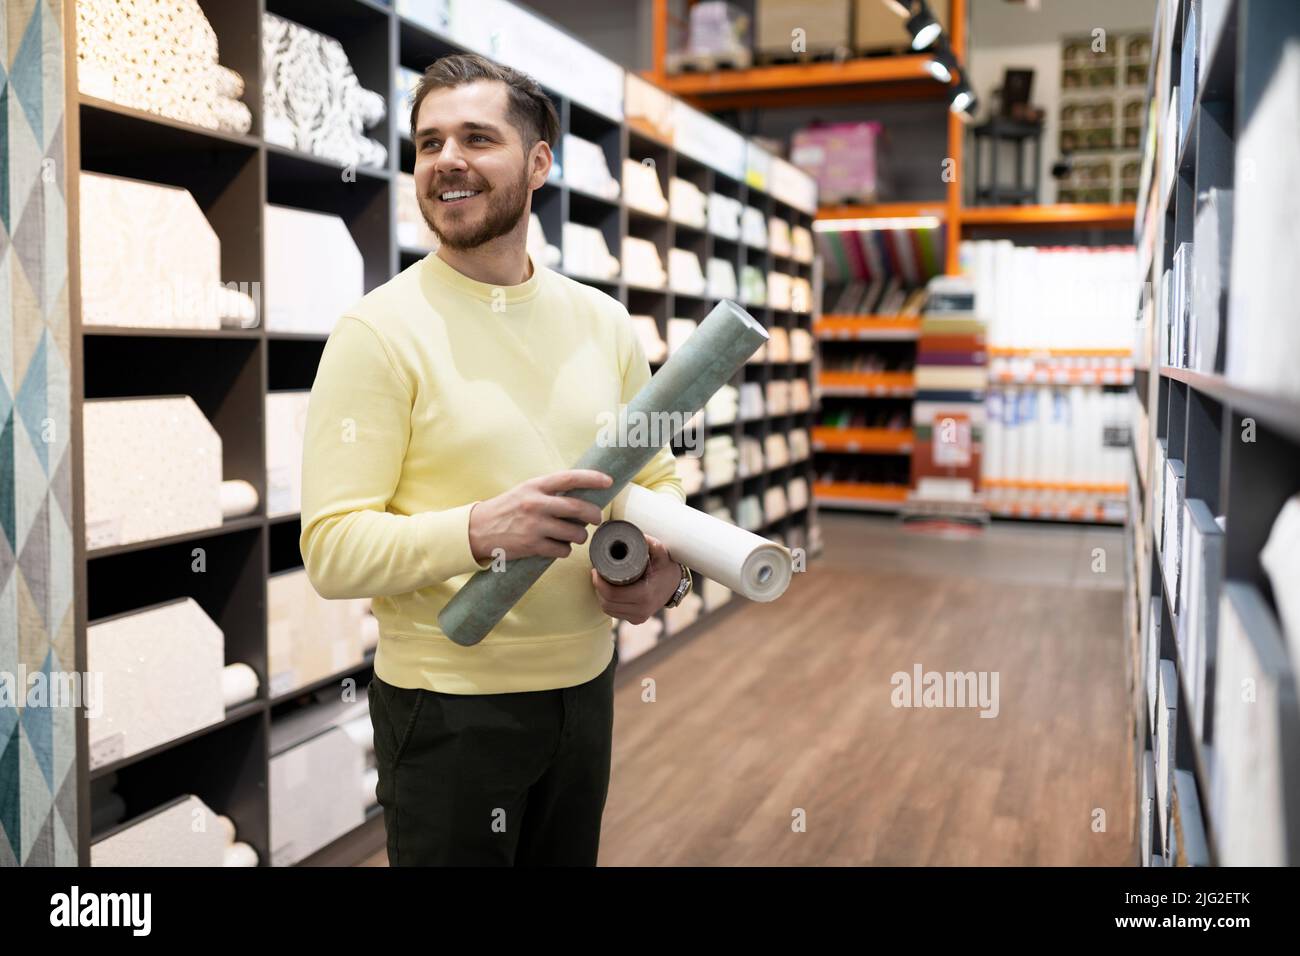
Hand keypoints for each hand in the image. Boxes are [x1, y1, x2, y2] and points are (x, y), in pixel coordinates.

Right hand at [468, 469, 610, 561]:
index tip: (608, 482)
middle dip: (595, 515)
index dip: (592, 479)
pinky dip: (565, 550)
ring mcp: (535, 526)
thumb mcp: (526, 492)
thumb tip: (582, 495)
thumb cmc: (507, 509)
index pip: (570, 478)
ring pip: (575, 533)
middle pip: (578, 509)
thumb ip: (550, 491)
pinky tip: (557, 546)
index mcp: (535, 486)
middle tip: (597, 518)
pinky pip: (563, 550)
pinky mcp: (532, 545)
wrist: (479, 530)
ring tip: (574, 535)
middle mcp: (536, 504)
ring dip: (580, 536)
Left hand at [590, 534, 679, 624]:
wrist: (676, 585)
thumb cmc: (666, 567)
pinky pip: (614, 613)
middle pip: (607, 603)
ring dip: (600, 595)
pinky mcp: (636, 619)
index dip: (599, 583)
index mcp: (645, 595)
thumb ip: (651, 543)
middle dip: (597, 588)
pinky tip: (606, 590)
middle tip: (596, 573)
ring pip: (608, 609)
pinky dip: (607, 602)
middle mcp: (642, 610)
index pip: (612, 594)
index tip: (595, 570)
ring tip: (600, 580)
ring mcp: (639, 617)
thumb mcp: (662, 553)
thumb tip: (637, 535)